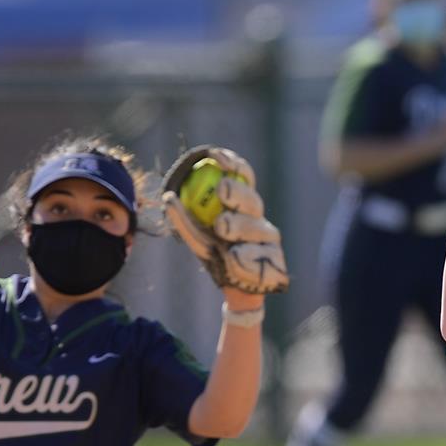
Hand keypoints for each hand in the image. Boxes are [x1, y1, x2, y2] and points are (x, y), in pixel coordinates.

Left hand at [161, 146, 289, 295]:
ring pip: (254, 227)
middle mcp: (258, 218)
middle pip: (251, 199)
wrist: (235, 288)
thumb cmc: (215, 255)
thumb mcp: (198, 236)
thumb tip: (169, 197)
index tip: (216, 157)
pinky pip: (256, 255)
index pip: (243, 176)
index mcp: (243, 204)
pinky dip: (241, 257)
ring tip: (221, 229)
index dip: (233, 163)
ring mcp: (270, 238)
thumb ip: (185, 218)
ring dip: (237, 226)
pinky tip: (233, 259)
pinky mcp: (276, 260)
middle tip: (222, 191)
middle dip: (238, 192)